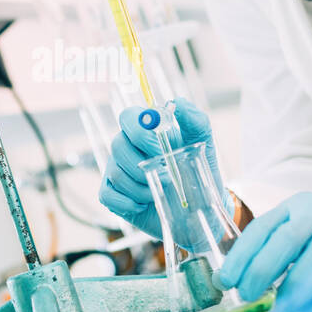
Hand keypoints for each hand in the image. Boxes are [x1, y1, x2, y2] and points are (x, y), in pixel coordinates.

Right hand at [98, 98, 222, 239]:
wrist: (197, 208)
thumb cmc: (197, 170)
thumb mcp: (203, 144)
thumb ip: (195, 120)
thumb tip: (177, 103)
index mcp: (144, 130)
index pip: (128, 117)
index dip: (140, 132)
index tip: (161, 149)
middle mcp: (126, 147)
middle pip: (117, 145)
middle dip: (142, 164)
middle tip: (167, 176)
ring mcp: (116, 170)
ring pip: (116, 174)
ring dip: (142, 188)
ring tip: (161, 191)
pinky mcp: (112, 195)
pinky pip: (108, 196)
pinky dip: (129, 203)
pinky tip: (145, 204)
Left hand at [219, 193, 311, 300]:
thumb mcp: (297, 232)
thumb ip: (267, 252)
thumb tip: (223, 281)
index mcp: (293, 207)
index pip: (261, 227)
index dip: (241, 254)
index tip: (226, 280)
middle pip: (285, 239)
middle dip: (262, 269)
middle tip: (247, 295)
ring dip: (292, 284)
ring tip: (278, 306)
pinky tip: (307, 302)